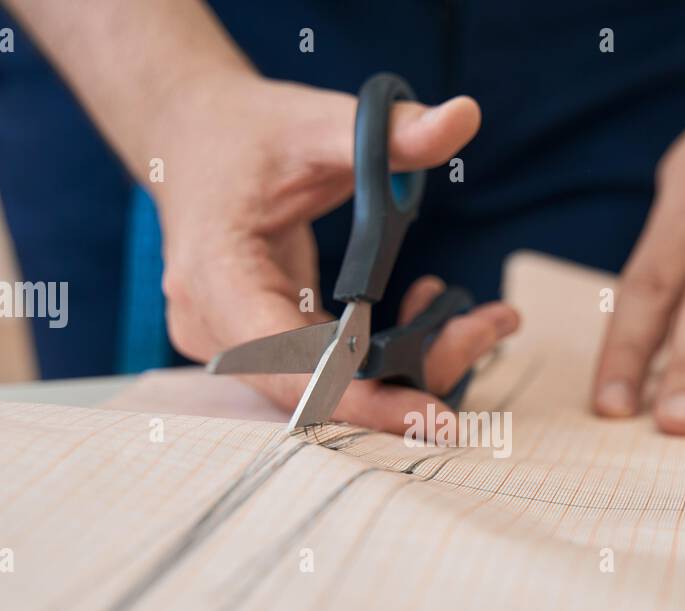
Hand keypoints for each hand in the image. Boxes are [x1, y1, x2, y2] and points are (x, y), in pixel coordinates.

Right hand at [154, 74, 518, 432]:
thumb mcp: (317, 122)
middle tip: (491, 324)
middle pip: (324, 389)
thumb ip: (390, 131)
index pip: (293, 367)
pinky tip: (434, 305)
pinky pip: (332, 372)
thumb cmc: (247, 131)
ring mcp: (234, 346)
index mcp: (218, 280)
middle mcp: (216, 330)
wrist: (193, 138)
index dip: (366, 400)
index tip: (439, 419)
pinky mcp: (261, 347)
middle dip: (415, 371)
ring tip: (483, 318)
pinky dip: (389, 351)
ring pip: (335, 389)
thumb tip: (464, 117)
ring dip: (412, 363)